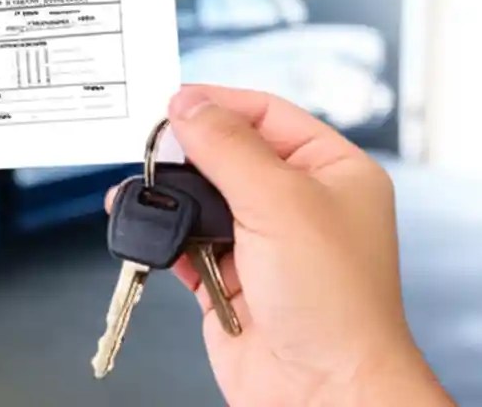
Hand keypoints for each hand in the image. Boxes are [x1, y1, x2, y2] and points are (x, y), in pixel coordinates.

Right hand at [114, 85, 451, 405]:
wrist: (323, 392)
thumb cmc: (337, 307)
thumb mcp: (281, 203)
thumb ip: (228, 148)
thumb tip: (190, 106)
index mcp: (334, 172)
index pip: (269, 115)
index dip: (220, 104)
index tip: (174, 103)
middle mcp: (302, 204)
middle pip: (231, 154)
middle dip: (189, 152)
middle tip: (152, 148)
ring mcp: (266, 244)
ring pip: (205, 200)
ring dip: (172, 196)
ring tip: (144, 190)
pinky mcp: (233, 281)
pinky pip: (189, 244)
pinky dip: (166, 238)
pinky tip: (150, 230)